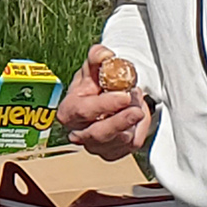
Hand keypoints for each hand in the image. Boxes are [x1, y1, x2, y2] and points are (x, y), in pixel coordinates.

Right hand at [58, 45, 153, 160]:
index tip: (123, 95)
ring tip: (138, 104)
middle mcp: (79, 133)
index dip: (104, 105)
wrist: (106, 97)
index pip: (83, 112)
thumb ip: (97, 57)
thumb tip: (105, 54)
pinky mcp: (113, 153)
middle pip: (98, 134)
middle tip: (137, 109)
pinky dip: (139, 129)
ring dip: (132, 123)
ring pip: (117, 141)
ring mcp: (96, 146)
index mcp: (68, 112)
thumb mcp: (93, 67)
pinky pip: (130, 145)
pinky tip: (137, 116)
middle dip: (120, 122)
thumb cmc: (95, 84)